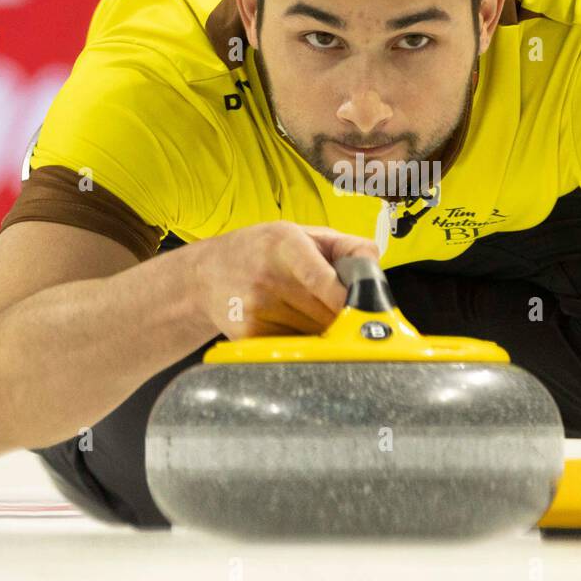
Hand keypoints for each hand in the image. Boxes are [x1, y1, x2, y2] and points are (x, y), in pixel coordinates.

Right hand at [190, 221, 380, 338]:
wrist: (205, 275)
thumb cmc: (263, 251)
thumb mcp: (301, 233)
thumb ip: (346, 246)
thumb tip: (375, 267)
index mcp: (285, 244)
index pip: (323, 280)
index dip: (347, 299)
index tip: (362, 309)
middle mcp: (267, 277)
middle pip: (326, 312)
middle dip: (342, 315)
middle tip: (344, 311)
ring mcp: (256, 309)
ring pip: (314, 333)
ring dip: (324, 330)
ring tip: (310, 313)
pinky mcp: (249, 335)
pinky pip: (295, 346)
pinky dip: (304, 342)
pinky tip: (293, 326)